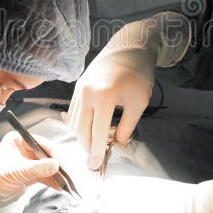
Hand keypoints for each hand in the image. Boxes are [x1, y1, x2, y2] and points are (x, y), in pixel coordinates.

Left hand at [0, 131, 60, 212]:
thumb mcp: (15, 173)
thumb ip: (37, 168)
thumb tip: (56, 165)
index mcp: (18, 141)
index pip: (41, 143)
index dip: (53, 154)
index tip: (62, 164)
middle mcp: (24, 150)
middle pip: (47, 155)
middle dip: (58, 166)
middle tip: (68, 176)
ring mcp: (27, 163)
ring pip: (47, 167)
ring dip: (57, 176)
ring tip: (68, 185)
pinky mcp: (28, 176)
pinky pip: (44, 177)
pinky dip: (53, 182)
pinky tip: (61, 187)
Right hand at [68, 47, 153, 169]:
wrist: (130, 47)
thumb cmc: (138, 74)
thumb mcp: (139, 103)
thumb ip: (128, 126)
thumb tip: (118, 144)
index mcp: (104, 97)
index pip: (97, 133)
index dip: (97, 151)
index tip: (97, 165)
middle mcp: (87, 93)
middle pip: (81, 130)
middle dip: (87, 146)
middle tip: (95, 157)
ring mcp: (80, 88)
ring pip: (75, 121)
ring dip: (83, 136)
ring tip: (95, 144)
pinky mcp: (78, 85)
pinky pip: (74, 110)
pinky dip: (80, 123)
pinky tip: (91, 128)